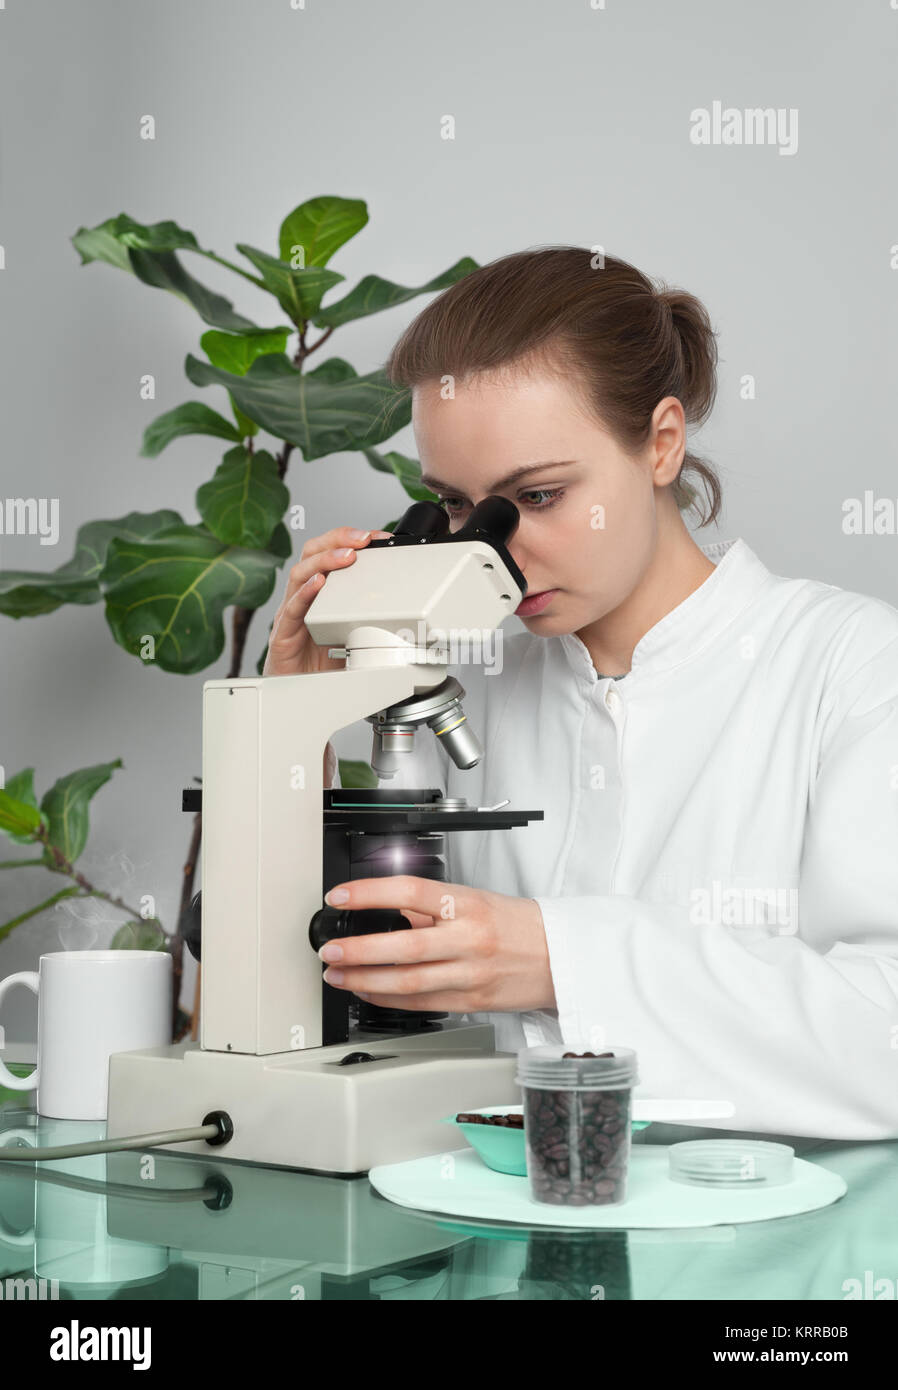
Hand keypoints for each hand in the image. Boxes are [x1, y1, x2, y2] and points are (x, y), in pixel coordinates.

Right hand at [263, 523, 392, 784]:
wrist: (298, 702)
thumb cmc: (323, 671)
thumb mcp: (359, 644)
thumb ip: (381, 632)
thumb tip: (421, 633)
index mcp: (322, 596)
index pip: (332, 555)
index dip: (351, 540)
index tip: (378, 537)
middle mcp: (305, 599)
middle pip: (313, 553)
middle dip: (338, 539)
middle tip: (363, 539)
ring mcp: (292, 615)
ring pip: (300, 574)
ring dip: (325, 560)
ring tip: (346, 555)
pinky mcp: (283, 635)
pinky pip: (291, 609)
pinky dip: (305, 594)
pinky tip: (319, 584)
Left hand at [316, 875, 556, 1013]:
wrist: (560, 957)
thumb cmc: (517, 925)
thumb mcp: (476, 900)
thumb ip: (432, 906)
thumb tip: (387, 910)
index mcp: (468, 904)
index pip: (410, 892)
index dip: (369, 893)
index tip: (339, 897)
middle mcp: (469, 939)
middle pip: (404, 945)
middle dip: (359, 950)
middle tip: (329, 950)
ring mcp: (470, 975)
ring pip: (409, 982)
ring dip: (365, 981)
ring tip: (338, 975)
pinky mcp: (471, 1003)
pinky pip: (422, 1003)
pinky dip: (388, 999)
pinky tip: (367, 992)